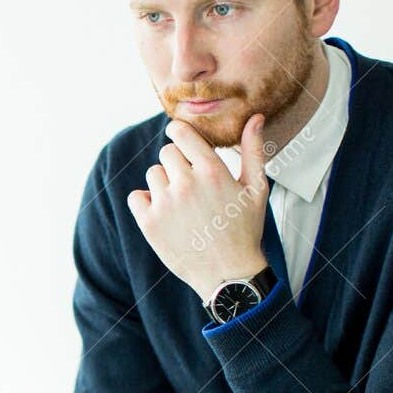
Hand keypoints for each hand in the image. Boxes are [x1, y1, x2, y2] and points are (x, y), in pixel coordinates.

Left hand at [127, 114, 270, 301]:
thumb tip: (255, 117)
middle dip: (178, 164)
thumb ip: (253, 150)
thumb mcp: (256, 189)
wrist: (227, 275)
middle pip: (166, 153)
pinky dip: (145, 203)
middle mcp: (186, 183)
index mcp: (212, 170)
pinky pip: (136, 197)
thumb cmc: (245, 230)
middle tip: (192, 187)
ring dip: (164, 184)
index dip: (180, 134)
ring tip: (183, 205)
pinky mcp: (149, 223)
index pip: (179, 132)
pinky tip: (165, 214)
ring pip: (153, 175)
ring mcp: (165, 203)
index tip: (182, 142)